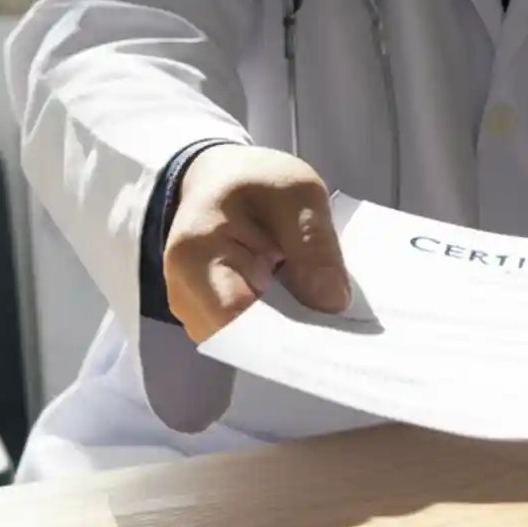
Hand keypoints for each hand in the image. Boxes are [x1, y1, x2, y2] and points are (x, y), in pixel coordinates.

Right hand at [163, 144, 350, 343]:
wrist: (220, 182)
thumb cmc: (256, 182)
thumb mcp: (298, 193)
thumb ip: (313, 244)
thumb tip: (332, 303)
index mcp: (196, 254)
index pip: (238, 317)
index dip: (286, 333)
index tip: (332, 333)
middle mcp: (184, 294)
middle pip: (244, 339)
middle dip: (294, 336)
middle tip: (343, 326)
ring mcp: (194, 312)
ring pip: (249, 344)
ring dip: (290, 335)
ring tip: (327, 316)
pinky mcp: (211, 320)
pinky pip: (250, 337)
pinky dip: (281, 330)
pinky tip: (307, 314)